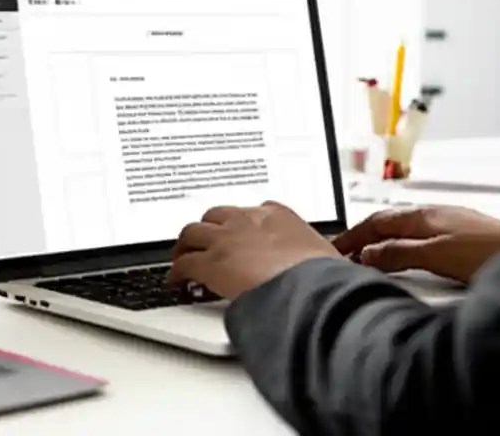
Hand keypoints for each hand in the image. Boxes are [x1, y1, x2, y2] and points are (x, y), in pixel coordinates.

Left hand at [167, 202, 342, 299]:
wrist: (309, 287)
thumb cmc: (322, 275)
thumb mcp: (324, 255)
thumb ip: (312, 257)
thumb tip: (322, 270)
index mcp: (277, 215)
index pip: (252, 212)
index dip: (241, 225)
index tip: (239, 235)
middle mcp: (248, 220)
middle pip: (216, 216)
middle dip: (209, 228)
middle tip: (205, 242)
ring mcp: (226, 239)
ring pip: (193, 233)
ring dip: (186, 245)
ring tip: (182, 256)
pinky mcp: (211, 263)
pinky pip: (184, 263)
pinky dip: (177, 271)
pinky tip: (175, 281)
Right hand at [332, 206, 499, 283]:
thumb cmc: (493, 253)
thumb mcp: (437, 255)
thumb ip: (400, 253)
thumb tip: (367, 253)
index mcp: (425, 216)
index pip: (377, 222)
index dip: (353, 236)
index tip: (333, 250)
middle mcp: (437, 217)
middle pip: (390, 225)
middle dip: (364, 239)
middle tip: (344, 257)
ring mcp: (452, 229)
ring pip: (406, 235)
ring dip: (384, 247)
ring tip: (369, 264)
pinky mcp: (466, 244)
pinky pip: (421, 244)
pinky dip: (404, 253)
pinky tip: (408, 266)